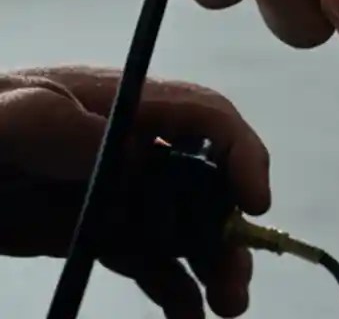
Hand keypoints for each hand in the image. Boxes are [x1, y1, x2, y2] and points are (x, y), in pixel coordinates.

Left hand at [0, 67, 270, 318]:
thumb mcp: (7, 117)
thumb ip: (59, 126)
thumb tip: (133, 151)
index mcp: (121, 102)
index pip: (207, 119)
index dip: (242, 156)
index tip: (252, 205)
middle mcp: (131, 144)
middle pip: (208, 182)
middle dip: (231, 230)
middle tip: (235, 283)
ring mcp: (114, 190)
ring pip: (185, 227)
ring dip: (212, 264)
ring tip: (225, 307)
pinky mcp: (93, 229)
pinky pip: (148, 258)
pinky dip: (175, 288)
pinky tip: (188, 316)